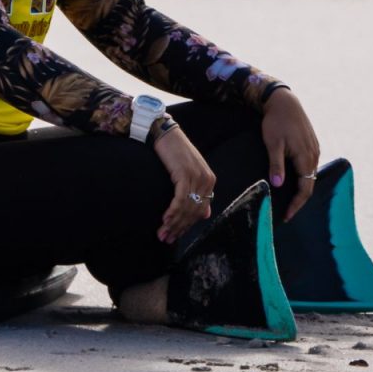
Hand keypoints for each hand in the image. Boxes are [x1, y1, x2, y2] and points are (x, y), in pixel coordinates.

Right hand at [152, 126, 216, 243]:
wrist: (165, 133)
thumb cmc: (174, 152)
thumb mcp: (189, 173)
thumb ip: (198, 193)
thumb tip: (205, 214)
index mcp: (210, 181)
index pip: (201, 210)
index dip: (187, 225)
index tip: (175, 235)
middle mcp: (207, 180)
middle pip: (194, 212)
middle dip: (179, 228)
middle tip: (166, 238)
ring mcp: (197, 177)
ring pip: (186, 208)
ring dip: (173, 223)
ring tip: (162, 233)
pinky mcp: (185, 175)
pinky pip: (180, 200)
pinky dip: (172, 212)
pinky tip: (165, 220)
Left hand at [260, 89, 320, 222]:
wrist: (284, 101)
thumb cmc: (276, 122)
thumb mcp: (273, 144)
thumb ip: (276, 165)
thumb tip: (278, 185)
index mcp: (305, 157)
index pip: (305, 189)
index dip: (296, 205)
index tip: (287, 216)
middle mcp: (314, 155)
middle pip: (309, 185)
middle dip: (299, 200)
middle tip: (287, 212)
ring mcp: (314, 149)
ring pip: (310, 175)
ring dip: (302, 188)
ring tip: (290, 199)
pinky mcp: (311, 144)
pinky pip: (310, 166)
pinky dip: (303, 177)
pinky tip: (294, 180)